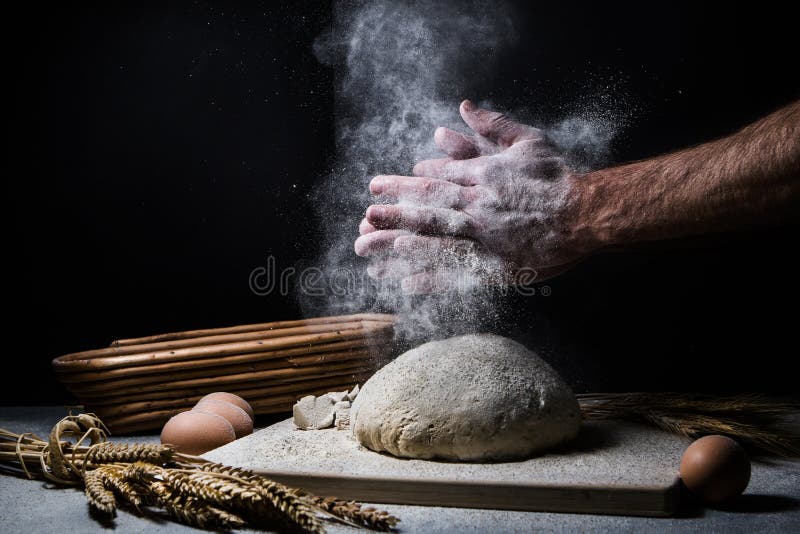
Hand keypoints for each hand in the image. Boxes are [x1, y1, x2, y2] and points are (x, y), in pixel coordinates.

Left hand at [355, 100, 593, 292]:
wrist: (588, 212)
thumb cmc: (558, 177)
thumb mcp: (528, 141)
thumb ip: (494, 126)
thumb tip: (464, 107)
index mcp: (481, 177)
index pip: (435, 180)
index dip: (404, 184)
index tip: (379, 187)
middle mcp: (476, 206)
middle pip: (425, 209)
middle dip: (390, 213)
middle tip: (363, 218)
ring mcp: (483, 238)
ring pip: (432, 242)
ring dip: (396, 247)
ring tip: (367, 251)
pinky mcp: (495, 266)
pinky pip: (457, 274)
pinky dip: (431, 279)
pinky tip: (405, 285)